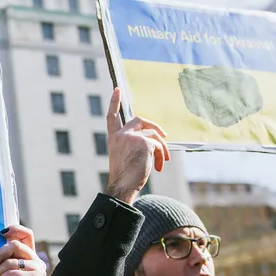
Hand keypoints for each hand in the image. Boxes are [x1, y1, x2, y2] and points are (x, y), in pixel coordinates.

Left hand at [0, 225, 46, 275]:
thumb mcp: (2, 274)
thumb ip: (0, 261)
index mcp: (28, 256)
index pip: (26, 234)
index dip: (14, 229)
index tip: (0, 233)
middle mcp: (35, 261)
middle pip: (16, 245)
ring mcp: (37, 270)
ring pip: (11, 261)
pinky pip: (12, 274)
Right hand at [105, 88, 170, 203]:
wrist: (123, 186)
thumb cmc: (125, 177)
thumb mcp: (125, 156)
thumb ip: (133, 144)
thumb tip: (154, 137)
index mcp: (113, 139)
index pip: (112, 117)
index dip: (114, 102)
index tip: (117, 89)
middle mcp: (120, 135)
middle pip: (138, 120)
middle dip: (153, 126)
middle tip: (164, 136)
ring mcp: (131, 137)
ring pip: (153, 134)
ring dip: (162, 147)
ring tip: (163, 161)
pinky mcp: (143, 142)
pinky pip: (159, 144)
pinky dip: (162, 155)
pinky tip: (159, 167)